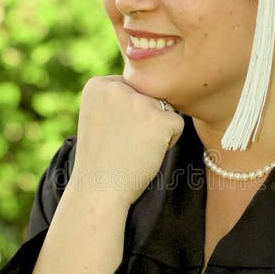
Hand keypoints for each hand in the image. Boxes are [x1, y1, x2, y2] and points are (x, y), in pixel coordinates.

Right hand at [71, 76, 184, 206]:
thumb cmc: (101, 158)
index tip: (110, 134)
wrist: (98, 190)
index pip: (131, 88)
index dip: (127, 114)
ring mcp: (138, 102)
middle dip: (143, 119)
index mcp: (97, 85)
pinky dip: (169, 141)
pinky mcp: (158, 119)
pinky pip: (177, 122)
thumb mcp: (99, 117)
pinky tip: (147, 153)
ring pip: (164, 108)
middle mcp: (116, 87)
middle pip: (148, 96)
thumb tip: (154, 83)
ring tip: (133, 148)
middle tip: (122, 144)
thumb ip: (118, 97)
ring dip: (156, 129)